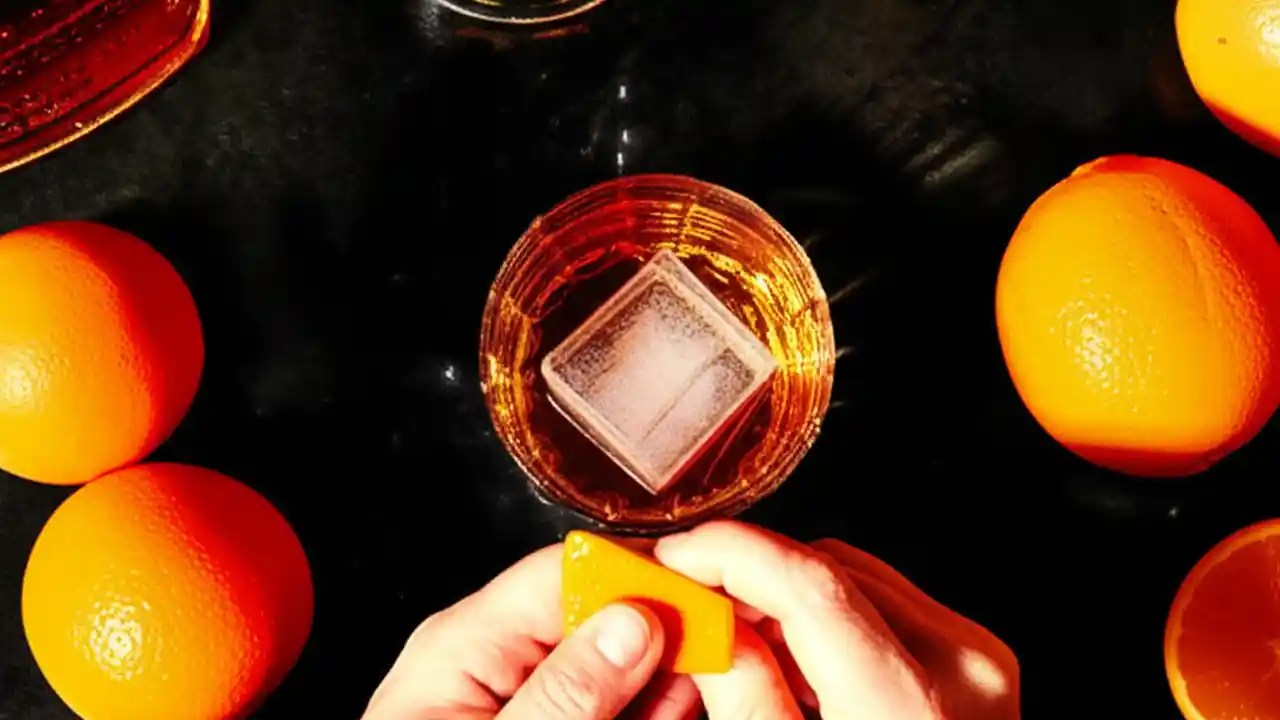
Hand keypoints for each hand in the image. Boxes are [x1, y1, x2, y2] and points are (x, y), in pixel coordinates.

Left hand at [361, 544, 698, 719]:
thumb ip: (563, 693)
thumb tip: (632, 622)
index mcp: (464, 645)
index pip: (562, 574)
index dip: (639, 575)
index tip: (707, 595)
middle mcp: (498, 661)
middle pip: (598, 616)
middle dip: (666, 626)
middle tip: (734, 641)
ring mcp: (531, 699)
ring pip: (617, 665)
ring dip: (671, 671)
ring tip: (727, 675)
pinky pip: (614, 706)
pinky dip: (656, 709)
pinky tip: (693, 707)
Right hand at [653, 521, 1020, 719]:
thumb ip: (748, 702)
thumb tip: (708, 631)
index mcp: (911, 704)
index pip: (809, 583)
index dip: (729, 554)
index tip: (675, 556)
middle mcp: (960, 664)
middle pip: (828, 569)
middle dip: (748, 577)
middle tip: (691, 605)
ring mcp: (977, 657)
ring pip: (855, 577)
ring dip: (786, 596)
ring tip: (738, 642)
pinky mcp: (976, 659)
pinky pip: (884, 604)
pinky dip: (829, 617)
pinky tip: (795, 661)